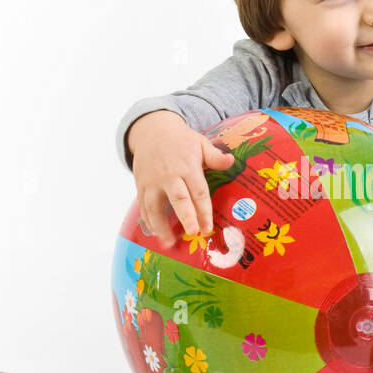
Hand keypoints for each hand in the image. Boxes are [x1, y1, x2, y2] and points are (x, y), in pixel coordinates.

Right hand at [129, 113, 233, 247]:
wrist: (152, 130)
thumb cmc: (182, 140)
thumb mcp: (200, 143)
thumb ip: (215, 156)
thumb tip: (232, 161)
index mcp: (187, 166)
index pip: (198, 191)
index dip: (204, 210)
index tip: (208, 228)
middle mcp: (169, 175)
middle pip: (178, 198)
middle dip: (186, 216)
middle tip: (193, 232)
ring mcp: (152, 181)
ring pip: (155, 206)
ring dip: (161, 225)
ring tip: (169, 243)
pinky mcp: (140, 185)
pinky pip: (143, 206)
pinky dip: (148, 221)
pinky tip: (155, 234)